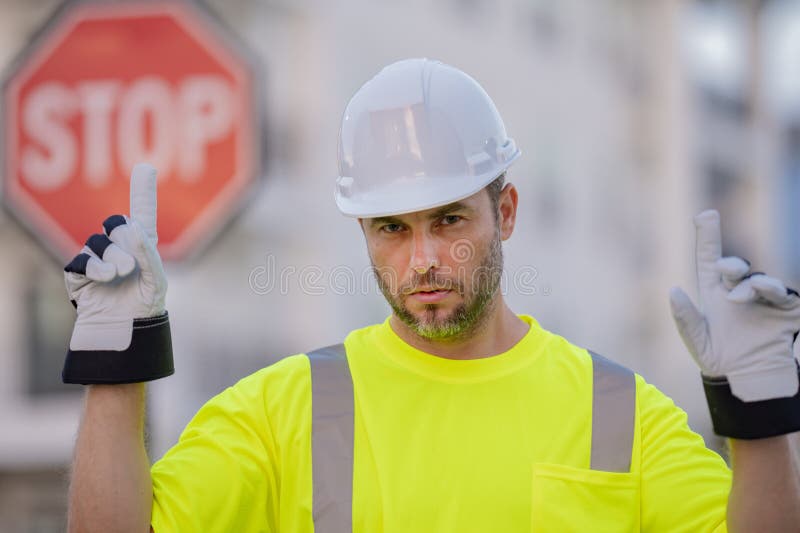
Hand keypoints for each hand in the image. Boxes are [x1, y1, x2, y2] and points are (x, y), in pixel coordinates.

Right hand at [63, 163, 171, 383]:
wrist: (124, 334)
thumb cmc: (145, 309)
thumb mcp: (157, 281)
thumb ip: (148, 254)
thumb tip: (130, 230)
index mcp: (142, 246)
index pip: (141, 212)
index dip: (143, 189)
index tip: (145, 166)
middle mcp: (119, 248)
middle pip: (115, 222)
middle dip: (124, 236)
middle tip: (131, 262)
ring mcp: (97, 260)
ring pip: (97, 242)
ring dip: (111, 256)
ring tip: (120, 274)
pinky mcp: (78, 275)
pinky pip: (79, 260)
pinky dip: (93, 266)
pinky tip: (104, 278)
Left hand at [669, 210, 799, 401]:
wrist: (747, 380)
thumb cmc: (718, 359)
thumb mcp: (696, 341)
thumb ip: (685, 318)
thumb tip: (672, 290)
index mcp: (715, 292)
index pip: (709, 258)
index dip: (707, 236)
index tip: (705, 214)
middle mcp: (739, 290)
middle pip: (737, 266)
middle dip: (733, 264)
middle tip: (726, 271)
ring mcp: (764, 299)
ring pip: (760, 280)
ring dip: (753, 284)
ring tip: (740, 298)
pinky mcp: (787, 311)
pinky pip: (785, 295)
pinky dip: (777, 291)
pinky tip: (768, 293)